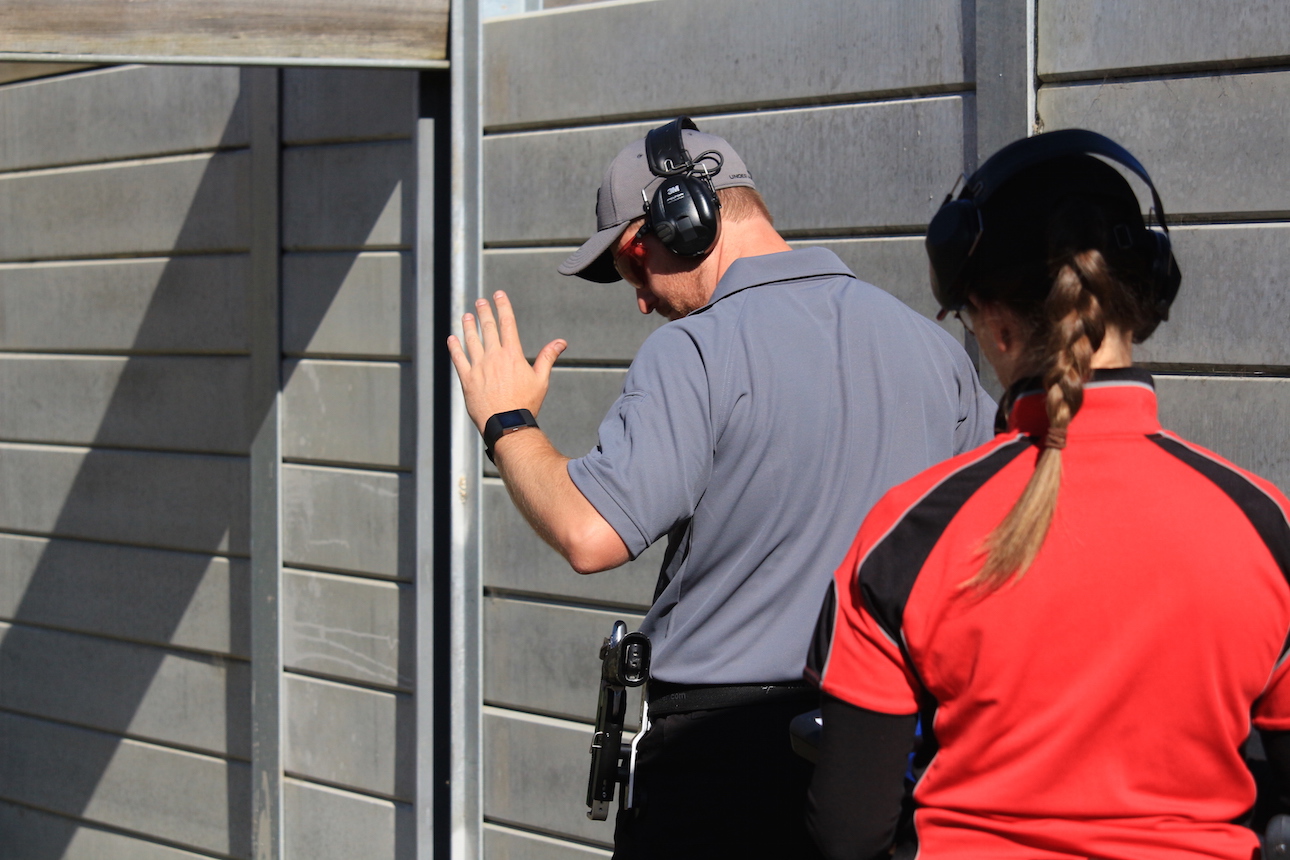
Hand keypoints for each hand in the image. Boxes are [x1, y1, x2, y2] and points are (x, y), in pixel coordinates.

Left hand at [447, 291, 566, 432]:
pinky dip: (455, 348)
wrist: (507, 424)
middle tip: (480, 301)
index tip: (498, 294)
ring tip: (466, 316)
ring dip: (468, 326)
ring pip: (471, 340)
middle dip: (483, 312)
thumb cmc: (526, 404)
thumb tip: (561, 341)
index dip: (502, 306)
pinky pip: (459, 359)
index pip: (507, 323)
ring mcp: (478, 367)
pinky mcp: (467, 380)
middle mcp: (494, 357)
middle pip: (487, 328)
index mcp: (512, 354)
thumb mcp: (541, 379)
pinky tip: (452, 339)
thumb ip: (547, 357)